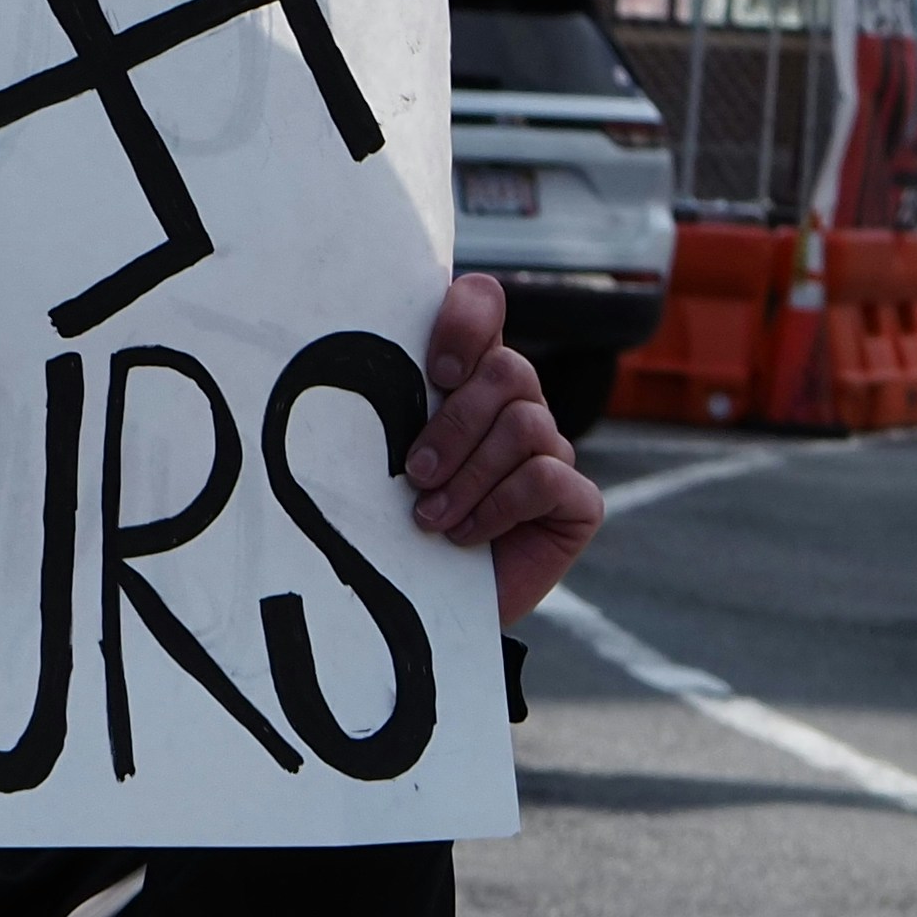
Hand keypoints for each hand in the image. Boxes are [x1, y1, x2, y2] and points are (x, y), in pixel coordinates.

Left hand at [412, 271, 604, 626]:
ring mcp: (552, 452)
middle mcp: (517, 406)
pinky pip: (547, 478)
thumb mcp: (378, 463)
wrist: (424, 611)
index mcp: (467, 379)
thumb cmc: (392, 528)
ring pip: (526, 425)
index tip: (436, 368)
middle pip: (508, 371)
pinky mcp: (577, 501)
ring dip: (469, 476)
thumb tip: (339, 366)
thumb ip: (383, 411)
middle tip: (415, 473)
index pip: (484, 305)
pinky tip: (467, 536)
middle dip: (455, 425)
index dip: (467, 321)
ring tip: (430, 518)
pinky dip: (499, 507)